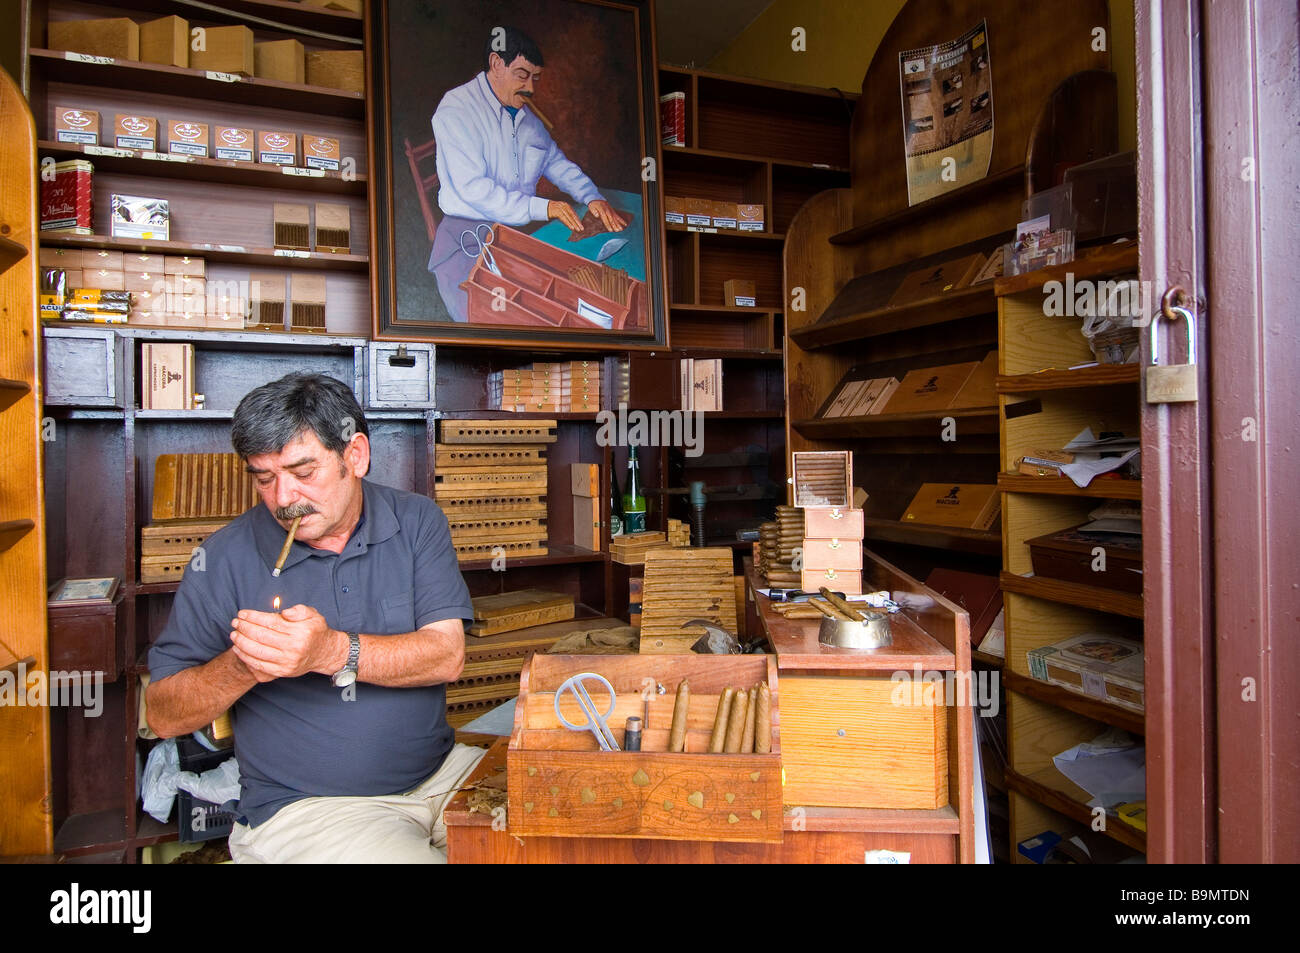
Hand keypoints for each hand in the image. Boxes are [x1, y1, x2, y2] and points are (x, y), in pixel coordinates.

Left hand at [230, 604, 344, 680]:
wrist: (324, 653)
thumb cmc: (315, 632)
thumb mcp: (313, 615)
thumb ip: (299, 610)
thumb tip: (284, 612)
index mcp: (300, 632)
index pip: (270, 622)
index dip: (253, 617)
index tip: (242, 613)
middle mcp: (293, 648)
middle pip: (261, 637)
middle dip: (244, 628)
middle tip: (235, 622)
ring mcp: (287, 662)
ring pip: (257, 651)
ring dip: (241, 642)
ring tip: (233, 634)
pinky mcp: (282, 672)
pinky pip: (259, 665)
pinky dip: (245, 657)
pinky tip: (238, 649)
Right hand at [547, 199, 582, 231]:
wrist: (542, 207)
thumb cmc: (551, 210)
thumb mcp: (560, 211)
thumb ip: (565, 215)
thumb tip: (571, 223)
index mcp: (566, 205)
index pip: (573, 214)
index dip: (577, 220)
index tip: (581, 226)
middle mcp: (565, 206)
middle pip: (573, 215)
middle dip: (577, 223)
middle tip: (582, 229)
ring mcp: (561, 208)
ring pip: (569, 217)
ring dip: (574, 224)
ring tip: (578, 230)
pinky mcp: (557, 211)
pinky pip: (564, 219)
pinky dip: (568, 224)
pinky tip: (572, 228)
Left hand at [588, 199, 628, 232]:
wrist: (597, 198)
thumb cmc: (593, 204)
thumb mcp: (591, 207)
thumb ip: (594, 211)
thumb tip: (597, 215)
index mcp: (602, 211)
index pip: (606, 219)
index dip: (608, 225)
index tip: (610, 230)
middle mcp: (608, 211)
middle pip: (611, 219)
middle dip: (614, 225)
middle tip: (617, 231)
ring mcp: (611, 211)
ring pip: (615, 218)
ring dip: (619, 224)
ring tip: (621, 229)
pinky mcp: (613, 211)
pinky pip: (617, 216)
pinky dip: (621, 220)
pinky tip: (625, 224)